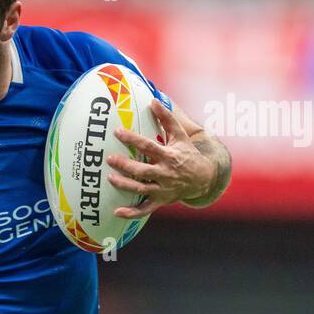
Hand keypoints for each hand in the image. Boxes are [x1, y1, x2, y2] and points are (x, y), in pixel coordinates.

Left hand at [109, 101, 215, 219]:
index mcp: (169, 155)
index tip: (117, 132)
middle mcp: (165, 173)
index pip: (149, 146)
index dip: (133, 139)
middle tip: (110, 159)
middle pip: (143, 170)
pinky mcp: (160, 201)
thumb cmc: (187, 154)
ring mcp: (162, 189)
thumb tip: (153, 100)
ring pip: (141, 189)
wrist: (203, 179)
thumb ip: (166, 119)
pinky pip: (145, 210)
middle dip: (126, 165)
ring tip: (110, 179)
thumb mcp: (179, 136)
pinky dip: (131, 213)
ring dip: (125, 185)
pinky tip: (116, 212)